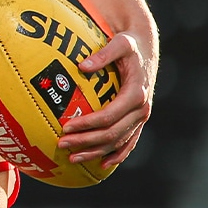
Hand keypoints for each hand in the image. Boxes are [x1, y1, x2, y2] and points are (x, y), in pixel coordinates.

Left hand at [57, 30, 154, 166]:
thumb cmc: (129, 43)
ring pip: (119, 142)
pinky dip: (117, 154)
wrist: (145, 46)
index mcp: (136, 93)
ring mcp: (142, 116)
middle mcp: (142, 109)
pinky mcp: (139, 119)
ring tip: (73, 158)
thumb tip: (80, 66)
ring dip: (96, 152)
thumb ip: (102, 54)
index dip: (88, 124)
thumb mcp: (119, 43)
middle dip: (87, 142)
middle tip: (62, 144)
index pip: (108, 116)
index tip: (66, 127)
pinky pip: (129, 141)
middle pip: (112, 133)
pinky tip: (102, 164)